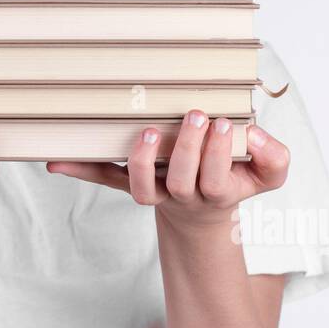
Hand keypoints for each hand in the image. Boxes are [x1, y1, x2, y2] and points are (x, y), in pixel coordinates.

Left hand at [46, 112, 289, 229]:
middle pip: (181, 182)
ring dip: (140, 161)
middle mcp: (181, 195)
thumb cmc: (235, 180)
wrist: (203, 212)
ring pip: (140, 189)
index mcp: (216, 192)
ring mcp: (152, 190)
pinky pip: (103, 178)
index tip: (223, 123)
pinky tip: (55, 160)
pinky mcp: (128, 181)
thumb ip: (273, 158)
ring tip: (148, 132)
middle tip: (195, 116)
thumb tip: (254, 135)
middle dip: (188, 150)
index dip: (218, 154)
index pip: (216, 179)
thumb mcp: (267, 175)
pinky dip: (80, 169)